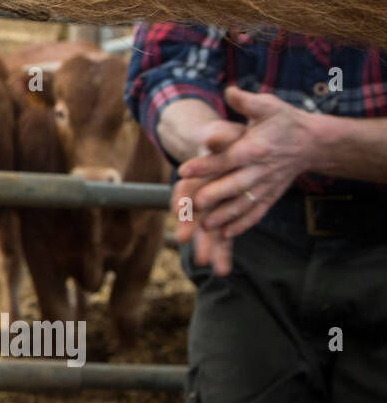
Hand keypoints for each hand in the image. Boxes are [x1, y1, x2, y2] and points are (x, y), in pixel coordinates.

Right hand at [173, 118, 244, 275]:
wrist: (222, 145)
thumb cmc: (224, 137)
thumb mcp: (222, 133)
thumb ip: (218, 137)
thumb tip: (214, 138)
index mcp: (198, 173)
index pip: (187, 188)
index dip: (183, 201)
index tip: (180, 212)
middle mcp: (200, 192)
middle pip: (193, 213)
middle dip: (193, 231)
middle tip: (194, 251)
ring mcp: (209, 205)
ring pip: (206, 228)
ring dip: (208, 247)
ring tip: (216, 270)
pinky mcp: (221, 213)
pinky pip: (221, 233)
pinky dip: (222, 249)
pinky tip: (223, 269)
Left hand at [179, 85, 316, 243]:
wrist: (313, 142)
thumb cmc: (284, 121)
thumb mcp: (268, 106)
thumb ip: (246, 101)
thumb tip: (230, 91)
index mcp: (255, 147)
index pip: (227, 158)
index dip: (205, 165)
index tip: (183, 170)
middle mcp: (261, 169)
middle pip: (235, 185)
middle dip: (214, 195)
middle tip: (193, 204)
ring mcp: (267, 185)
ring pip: (244, 203)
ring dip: (225, 215)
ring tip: (206, 225)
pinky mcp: (271, 195)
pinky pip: (257, 212)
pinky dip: (243, 224)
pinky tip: (226, 234)